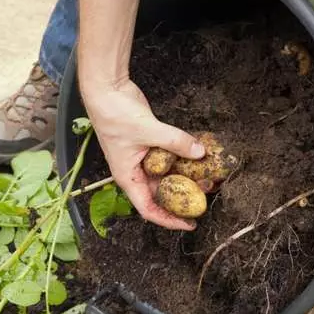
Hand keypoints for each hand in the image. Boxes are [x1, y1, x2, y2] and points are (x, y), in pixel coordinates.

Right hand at [82, 79, 205, 230]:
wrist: (106, 89)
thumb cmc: (114, 114)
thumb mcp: (148, 130)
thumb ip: (176, 142)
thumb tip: (200, 152)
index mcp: (128, 177)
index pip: (149, 209)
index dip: (169, 220)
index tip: (189, 224)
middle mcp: (135, 172)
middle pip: (161, 193)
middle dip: (183, 198)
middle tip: (206, 197)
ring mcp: (143, 158)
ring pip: (167, 175)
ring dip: (186, 177)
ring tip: (207, 178)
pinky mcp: (150, 145)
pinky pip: (169, 157)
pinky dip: (182, 158)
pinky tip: (198, 157)